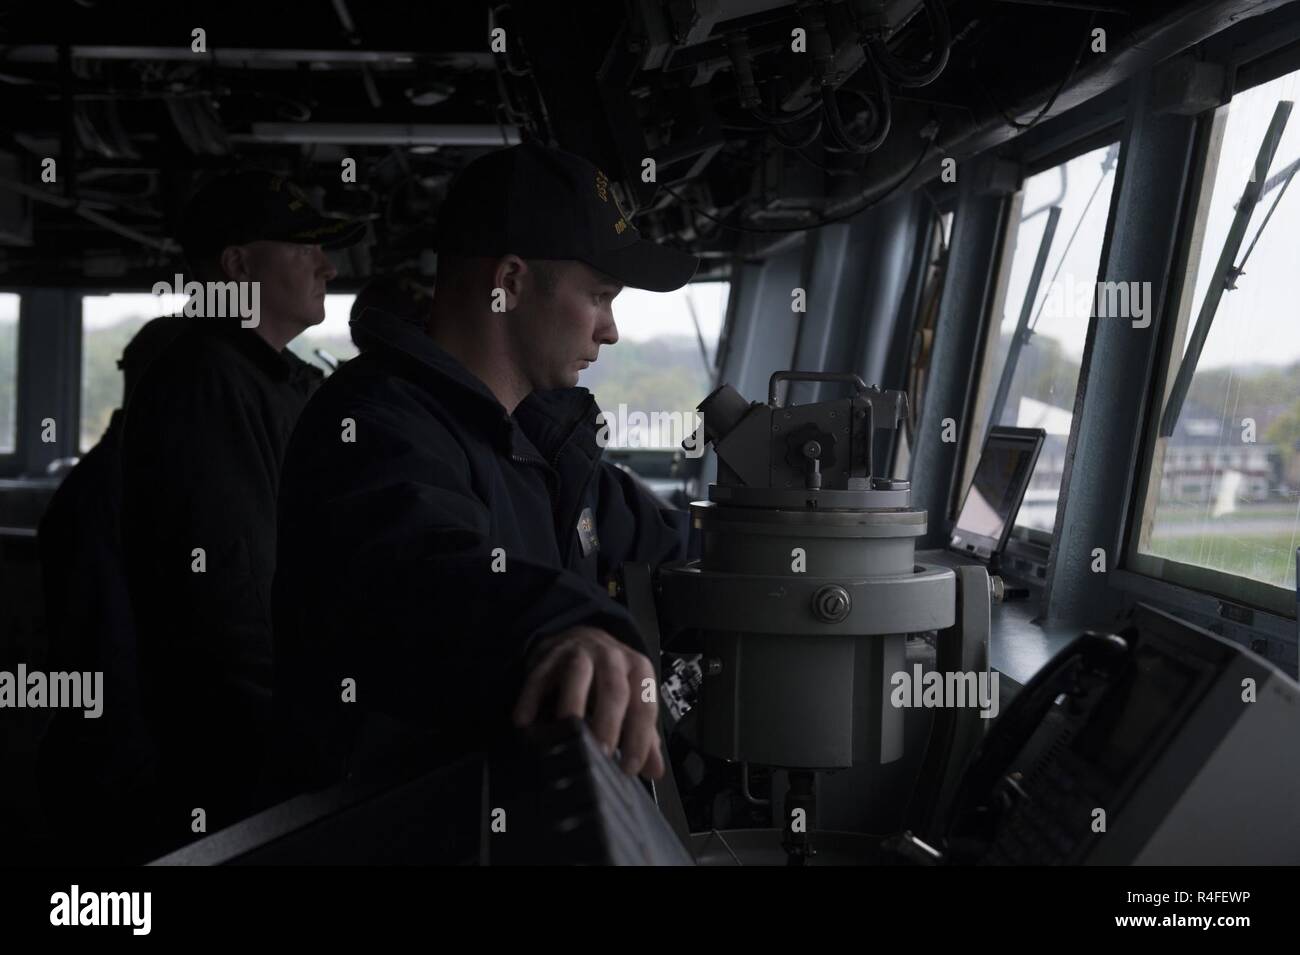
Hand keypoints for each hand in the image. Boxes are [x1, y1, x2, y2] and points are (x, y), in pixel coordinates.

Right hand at [512, 625, 664, 779]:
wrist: (582, 640)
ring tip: (568, 731)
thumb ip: (644, 736)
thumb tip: (655, 770)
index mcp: (638, 670)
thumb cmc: (610, 679)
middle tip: (602, 752)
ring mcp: (580, 653)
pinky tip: (525, 721)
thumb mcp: (632, 701)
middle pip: (614, 689)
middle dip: (609, 722)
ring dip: (574, 703)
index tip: (630, 767)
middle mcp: (612, 658)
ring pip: (578, 673)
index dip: (640, 738)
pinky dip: (531, 697)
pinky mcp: (550, 655)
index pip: (644, 705)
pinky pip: (540, 675)